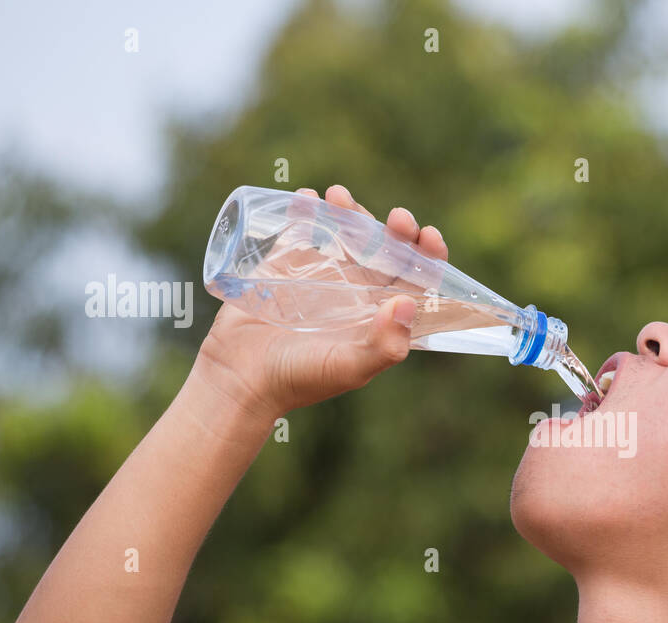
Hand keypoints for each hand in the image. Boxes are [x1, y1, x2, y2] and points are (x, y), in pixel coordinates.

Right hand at [192, 184, 449, 422]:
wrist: (240, 377)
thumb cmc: (299, 379)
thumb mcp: (348, 368)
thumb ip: (383, 346)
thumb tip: (405, 303)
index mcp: (379, 316)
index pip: (415, 280)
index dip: (428, 257)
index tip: (427, 236)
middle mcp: (357, 293)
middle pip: (386, 250)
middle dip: (394, 228)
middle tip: (395, 217)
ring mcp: (322, 276)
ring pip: (347, 233)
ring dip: (350, 211)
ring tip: (339, 198)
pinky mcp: (286, 264)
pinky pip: (301, 229)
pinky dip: (306, 209)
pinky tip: (307, 198)